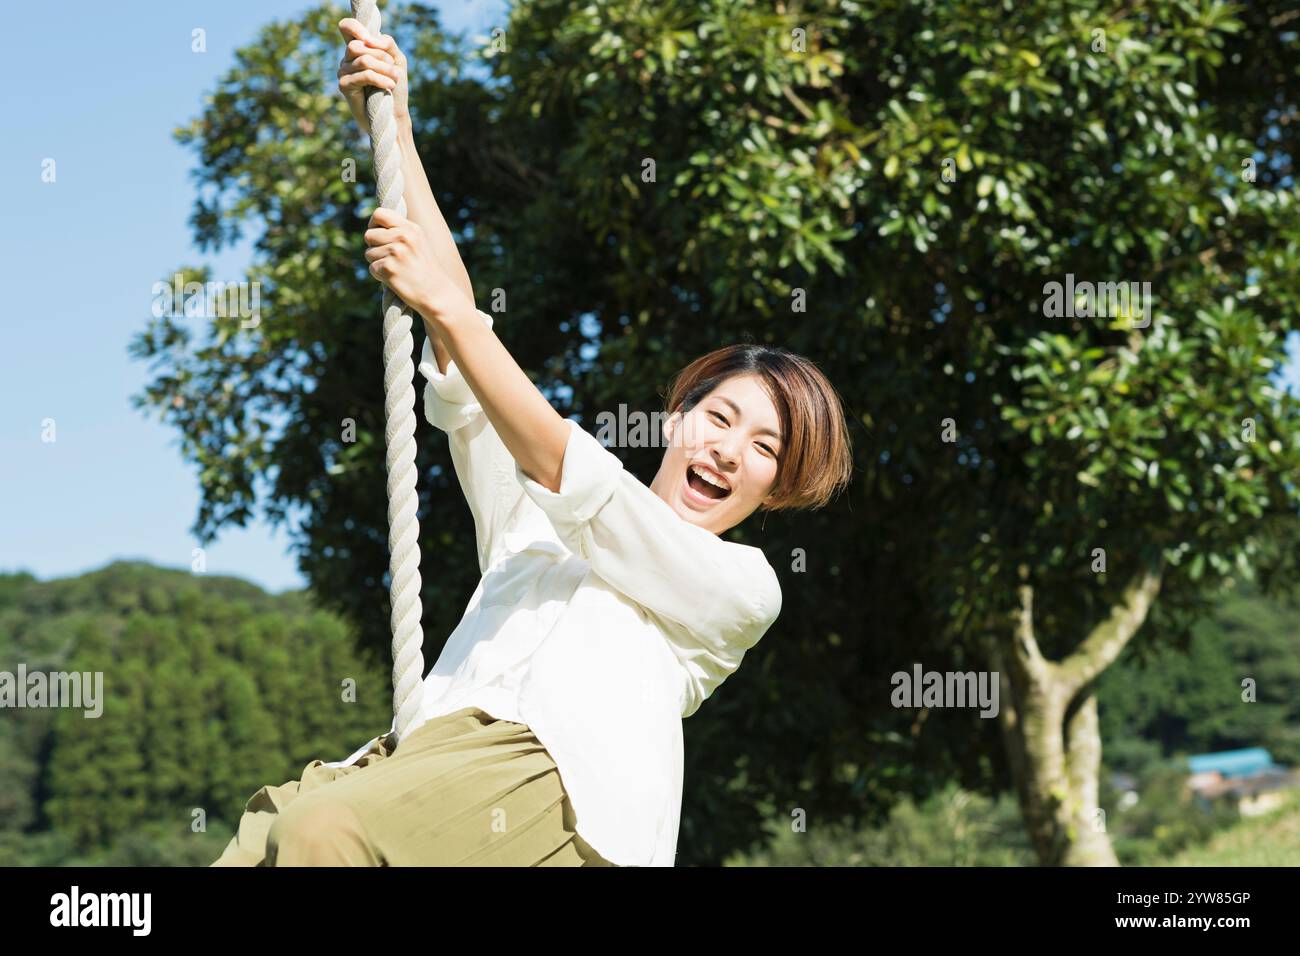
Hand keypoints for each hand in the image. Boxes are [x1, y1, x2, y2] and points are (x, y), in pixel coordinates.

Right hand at [337, 17, 409, 136]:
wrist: (393, 115)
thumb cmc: (395, 87)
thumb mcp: (396, 60)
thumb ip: (386, 44)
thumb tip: (369, 39)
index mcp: (358, 49)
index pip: (347, 27)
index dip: (356, 27)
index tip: (370, 39)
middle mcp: (347, 59)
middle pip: (359, 45)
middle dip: (382, 56)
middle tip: (394, 70)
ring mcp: (343, 71)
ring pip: (364, 60)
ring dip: (386, 69)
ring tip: (395, 79)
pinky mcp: (344, 85)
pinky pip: (365, 75)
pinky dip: (381, 79)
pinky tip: (390, 86)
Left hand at [363, 207, 470, 320]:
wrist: (437, 294)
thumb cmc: (426, 271)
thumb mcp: (418, 243)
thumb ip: (400, 232)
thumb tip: (374, 227)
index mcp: (411, 228)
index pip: (379, 214)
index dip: (373, 224)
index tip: (377, 235)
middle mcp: (403, 237)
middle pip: (369, 235)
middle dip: (374, 247)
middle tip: (388, 258)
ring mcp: (396, 252)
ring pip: (368, 253)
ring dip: (377, 262)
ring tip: (396, 270)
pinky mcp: (388, 267)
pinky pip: (372, 268)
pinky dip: (380, 276)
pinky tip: (395, 279)